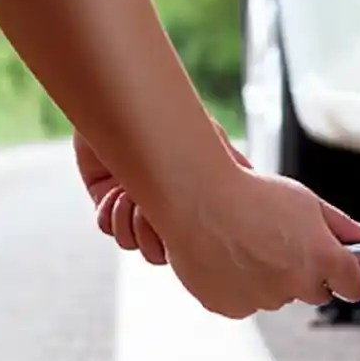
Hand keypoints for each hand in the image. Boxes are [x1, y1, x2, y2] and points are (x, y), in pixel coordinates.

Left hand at [73, 118, 249, 265]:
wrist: (120, 105)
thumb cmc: (168, 117)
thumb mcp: (209, 138)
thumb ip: (233, 164)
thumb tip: (253, 178)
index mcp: (191, 204)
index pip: (197, 242)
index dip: (189, 240)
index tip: (183, 220)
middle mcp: (164, 212)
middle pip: (164, 255)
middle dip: (155, 234)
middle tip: (152, 208)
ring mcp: (135, 210)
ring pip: (135, 245)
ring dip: (131, 222)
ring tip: (129, 194)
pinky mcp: (106, 204)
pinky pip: (109, 227)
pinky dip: (111, 213)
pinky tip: (115, 191)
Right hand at [74, 121, 359, 317]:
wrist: (195, 196)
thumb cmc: (251, 193)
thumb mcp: (307, 202)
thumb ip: (343, 227)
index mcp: (322, 258)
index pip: (354, 286)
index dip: (350, 276)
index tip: (344, 267)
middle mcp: (296, 284)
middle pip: (316, 293)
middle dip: (308, 274)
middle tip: (285, 245)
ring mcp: (262, 300)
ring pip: (277, 295)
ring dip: (271, 278)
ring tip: (249, 243)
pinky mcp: (230, 307)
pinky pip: (245, 301)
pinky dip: (240, 285)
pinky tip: (228, 256)